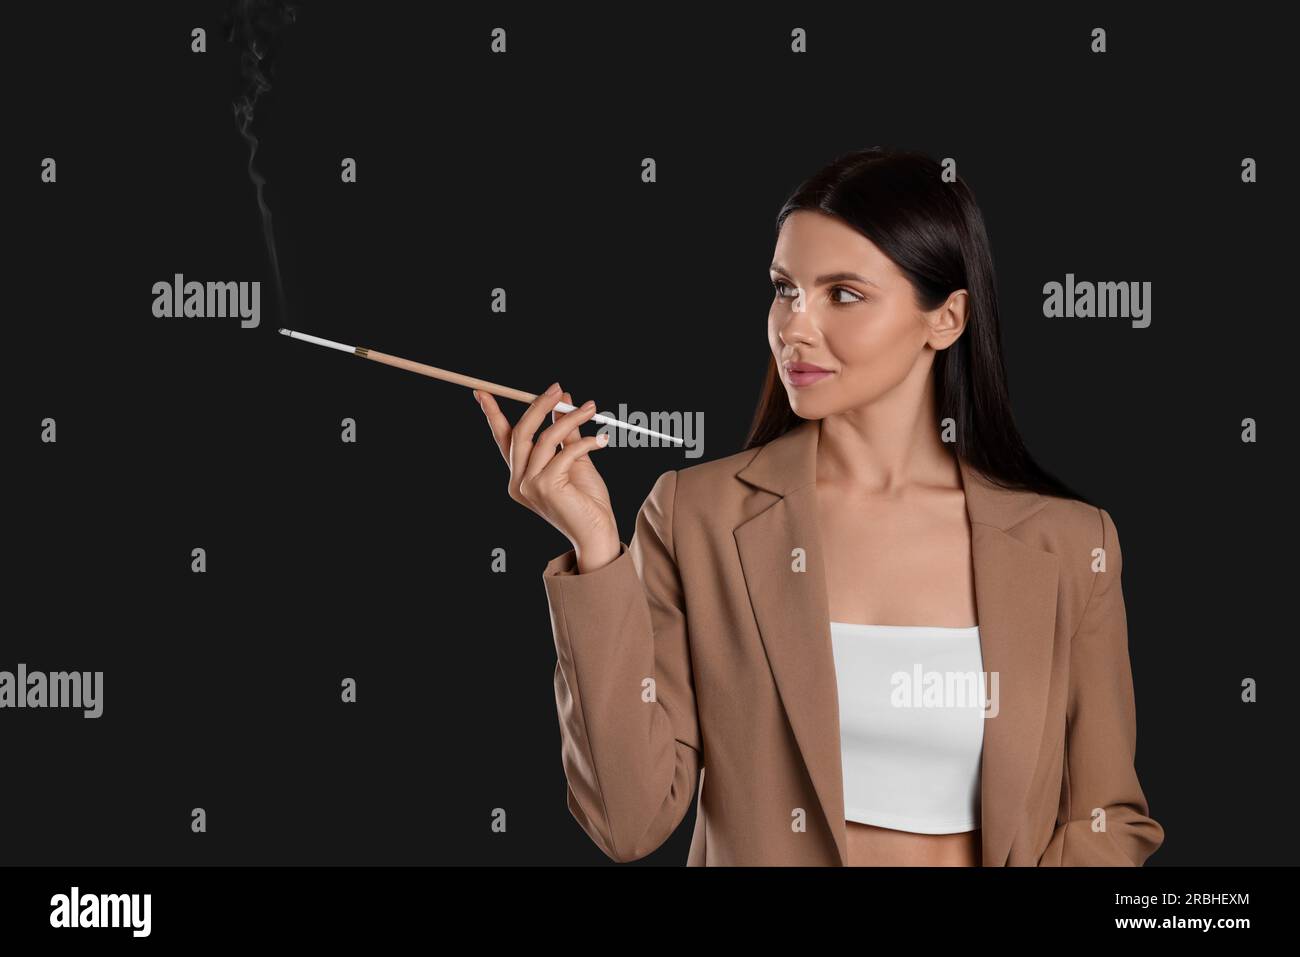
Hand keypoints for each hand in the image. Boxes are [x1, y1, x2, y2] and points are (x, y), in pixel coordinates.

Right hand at [475, 383, 619, 571]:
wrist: (598, 534)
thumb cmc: (586, 502)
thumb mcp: (575, 461)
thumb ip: (565, 434)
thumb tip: (563, 401)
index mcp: (519, 476)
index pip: (504, 439)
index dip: (493, 415)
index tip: (483, 392)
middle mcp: (518, 482)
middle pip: (521, 432)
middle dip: (539, 405)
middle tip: (557, 388)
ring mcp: (529, 486)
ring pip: (546, 438)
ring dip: (570, 418)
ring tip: (591, 408)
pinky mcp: (545, 487)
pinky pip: (565, 452)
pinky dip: (586, 442)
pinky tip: (601, 440)